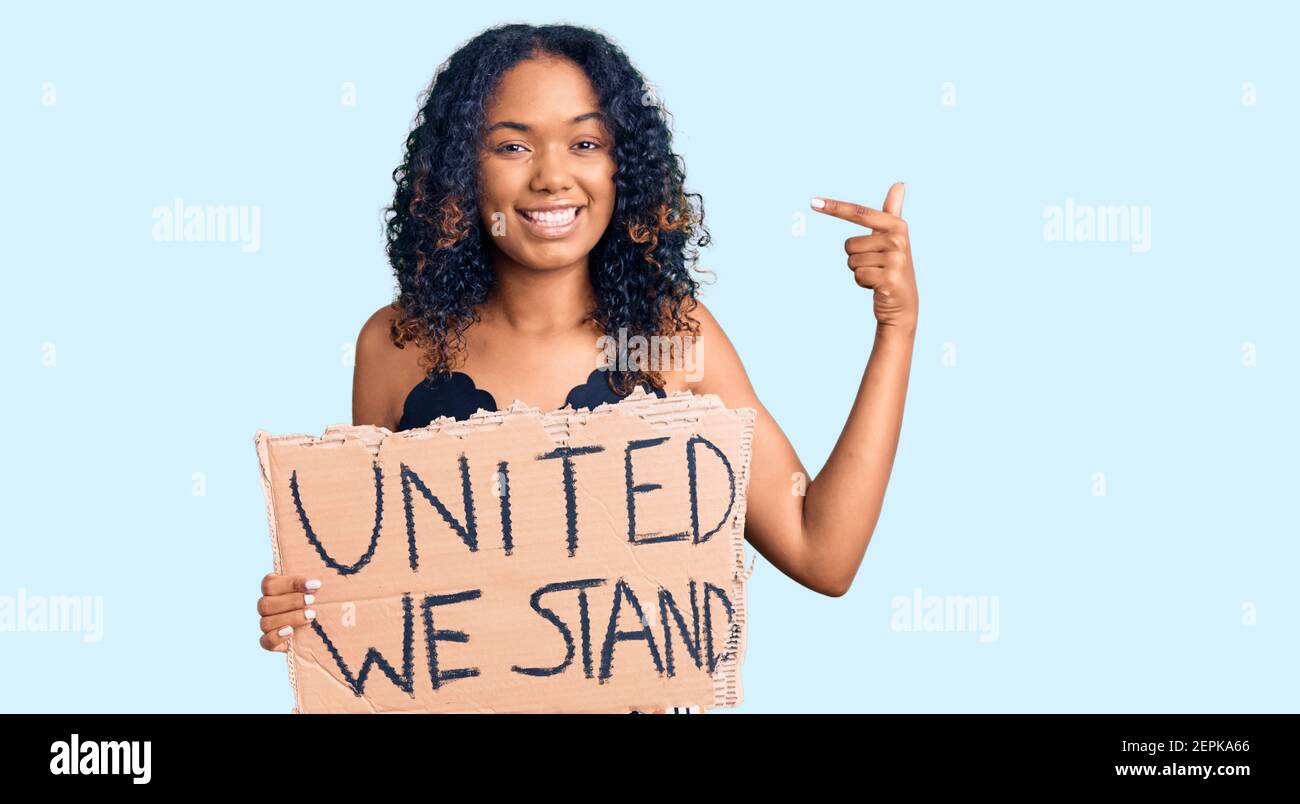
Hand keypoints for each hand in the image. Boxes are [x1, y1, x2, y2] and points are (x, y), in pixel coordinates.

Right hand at [257, 573, 320, 651]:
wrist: (327, 627)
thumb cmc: (322, 601)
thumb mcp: (318, 589)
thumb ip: (312, 583)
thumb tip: (317, 580)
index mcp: (273, 589)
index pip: (269, 584)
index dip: (290, 583)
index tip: (315, 584)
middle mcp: (266, 607)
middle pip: (265, 604)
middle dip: (291, 601)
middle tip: (312, 600)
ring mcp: (267, 626)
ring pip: (266, 623)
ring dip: (290, 618)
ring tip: (311, 615)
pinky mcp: (271, 643)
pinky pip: (265, 642)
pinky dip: (276, 637)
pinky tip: (291, 632)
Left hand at [811, 182, 917, 330]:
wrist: (904, 303)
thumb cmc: (892, 266)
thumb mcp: (894, 237)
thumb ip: (893, 211)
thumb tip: (899, 183)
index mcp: (897, 226)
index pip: (859, 213)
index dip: (835, 207)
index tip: (813, 202)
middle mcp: (898, 240)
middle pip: (849, 244)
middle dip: (856, 258)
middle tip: (875, 266)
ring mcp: (895, 259)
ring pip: (851, 261)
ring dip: (859, 271)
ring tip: (877, 275)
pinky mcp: (889, 279)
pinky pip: (857, 275)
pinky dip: (862, 282)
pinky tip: (877, 286)